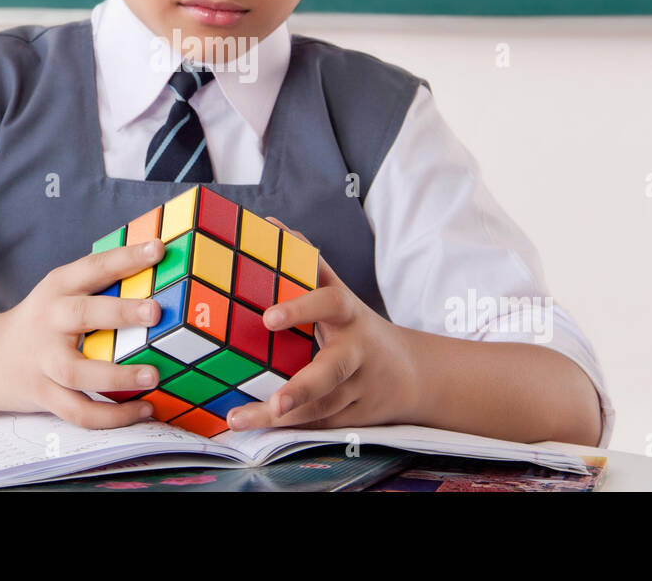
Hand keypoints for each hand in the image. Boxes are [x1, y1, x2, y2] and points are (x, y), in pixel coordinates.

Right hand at [0, 237, 167, 428]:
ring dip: (117, 376)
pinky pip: (79, 411)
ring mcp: (44, 361)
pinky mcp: (45, 395)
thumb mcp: (61, 294)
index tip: (157, 249)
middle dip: (119, 312)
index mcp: (57, 289)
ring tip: (152, 376)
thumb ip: (100, 287)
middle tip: (155, 312)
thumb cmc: (44, 322)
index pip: (93, 268)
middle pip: (81, 315)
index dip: (126, 258)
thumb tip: (160, 280)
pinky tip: (143, 409)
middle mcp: (49, 321)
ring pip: (78, 372)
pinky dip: (112, 416)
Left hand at [225, 217, 419, 431]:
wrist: (412, 373)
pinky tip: (252, 428)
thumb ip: (306, 261)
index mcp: (347, 313)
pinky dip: (286, 428)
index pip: (329, 304)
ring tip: (238, 419)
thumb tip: (270, 224)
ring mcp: (356, 388)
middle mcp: (355, 352)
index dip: (301, 308)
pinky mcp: (352, 417)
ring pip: (320, 407)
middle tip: (275, 400)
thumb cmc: (355, 324)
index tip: (268, 318)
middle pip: (332, 371)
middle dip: (303, 386)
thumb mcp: (338, 290)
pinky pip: (317, 424)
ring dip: (281, 417)